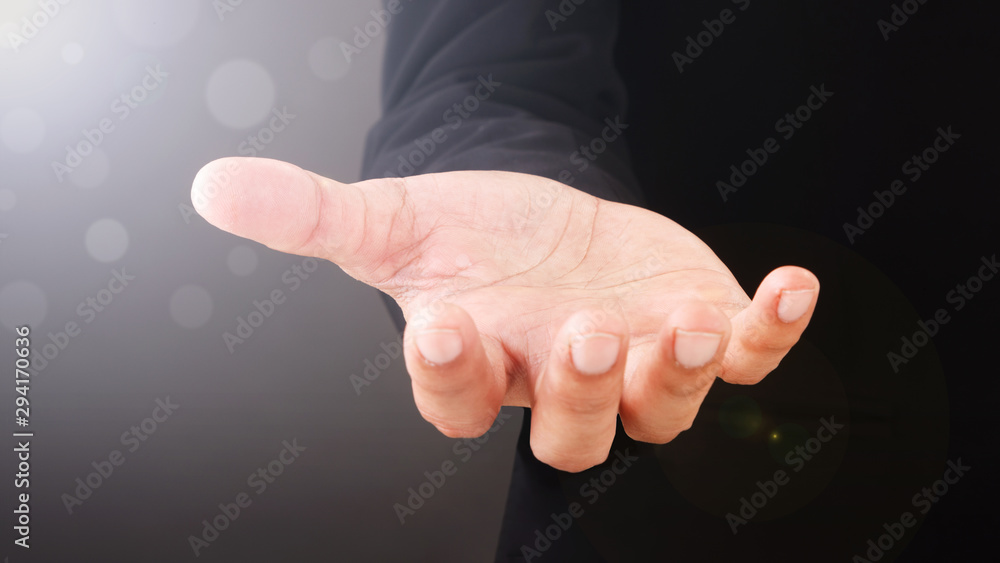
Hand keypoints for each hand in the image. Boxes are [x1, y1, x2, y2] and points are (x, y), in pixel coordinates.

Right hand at [191, 157, 818, 471]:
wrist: (549, 222)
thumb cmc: (476, 235)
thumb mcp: (395, 218)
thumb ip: (312, 215)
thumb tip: (215, 188)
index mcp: (483, 366)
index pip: (460, 401)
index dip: (450, 376)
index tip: (442, 323)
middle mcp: (560, 384)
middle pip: (572, 432)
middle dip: (575, 390)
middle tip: (574, 331)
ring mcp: (636, 366)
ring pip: (659, 410)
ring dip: (676, 375)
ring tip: (681, 324)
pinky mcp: (700, 331)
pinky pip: (746, 358)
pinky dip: (771, 333)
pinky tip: (790, 287)